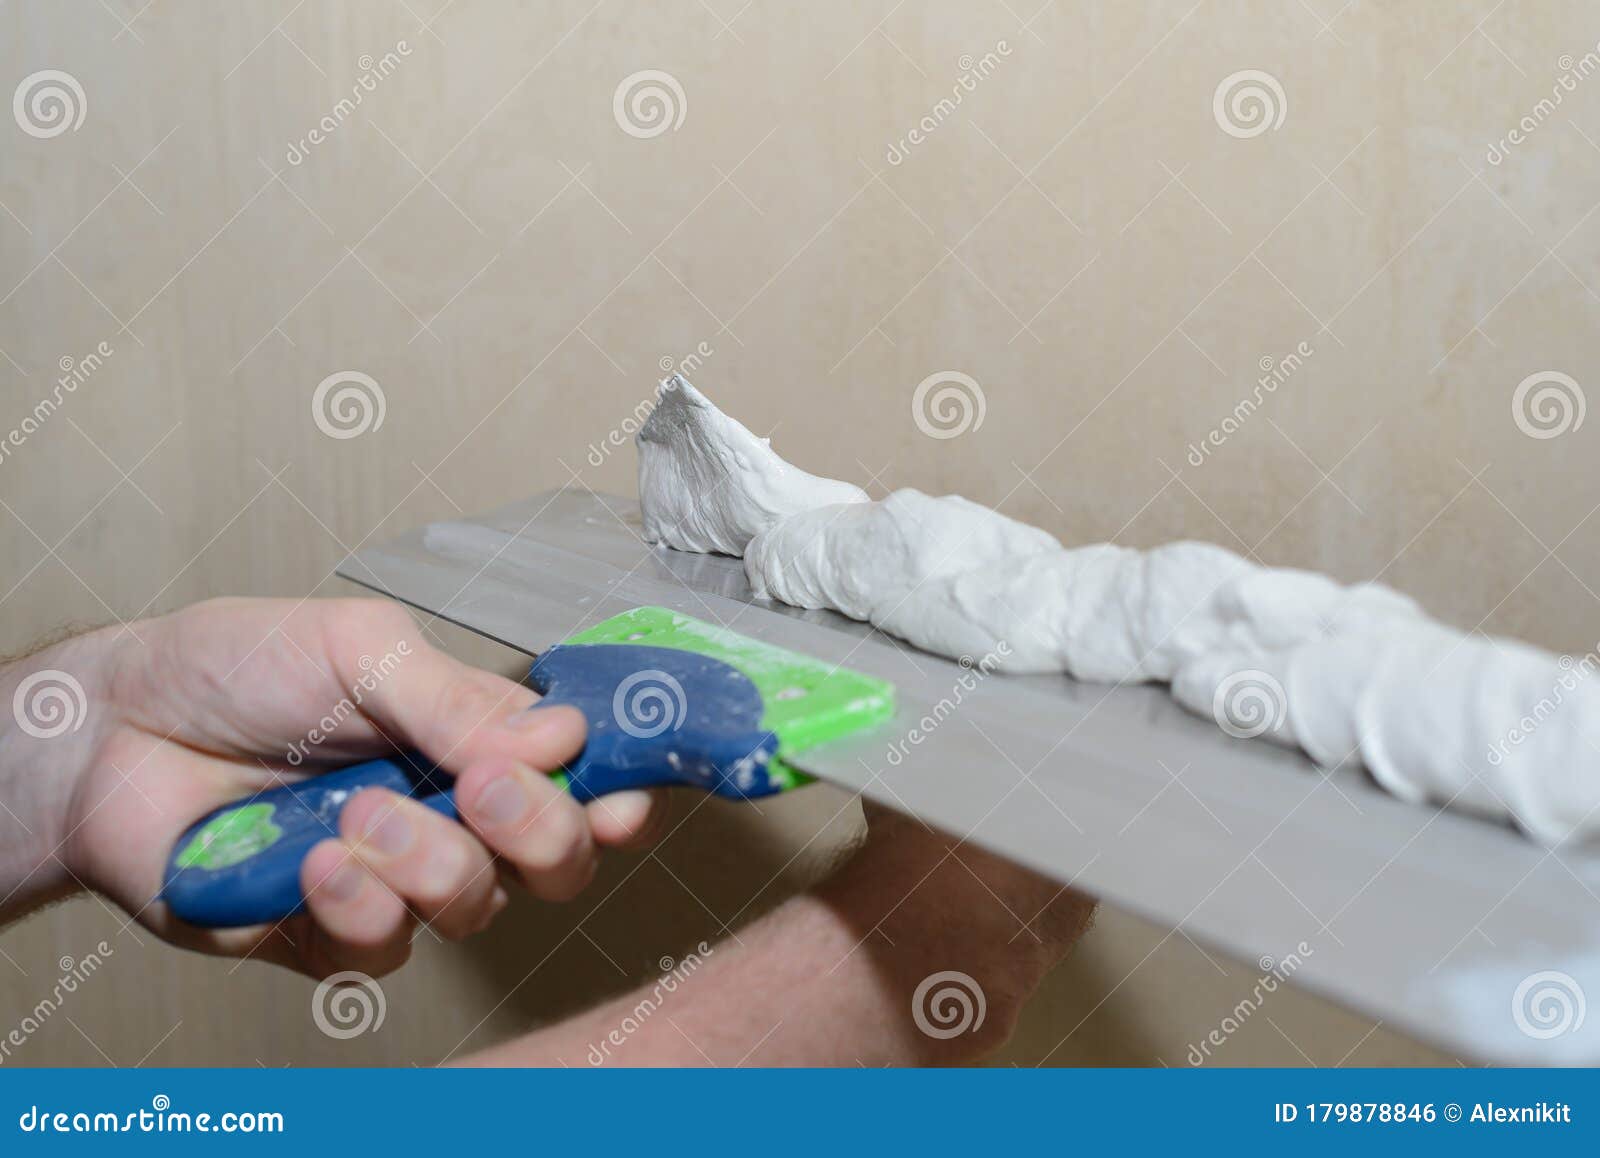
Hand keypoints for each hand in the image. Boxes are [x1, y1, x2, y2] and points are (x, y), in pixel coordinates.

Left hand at [0, 597, 666, 977]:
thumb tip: (563, 737)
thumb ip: (459, 701)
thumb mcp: (360, 651)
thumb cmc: (237, 666)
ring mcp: (394, 878)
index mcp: (474, 736)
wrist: (116, 728)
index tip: (619, 799)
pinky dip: (358, 907)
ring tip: (359, 812)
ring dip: (429, 863)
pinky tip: (314, 862)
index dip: (616, 796)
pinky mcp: (329, 933)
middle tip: (480, 793)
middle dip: (538, 834)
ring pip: (475, 908)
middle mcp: (450, 813)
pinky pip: (385, 951)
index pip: (579, 778)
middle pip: (555, 861)